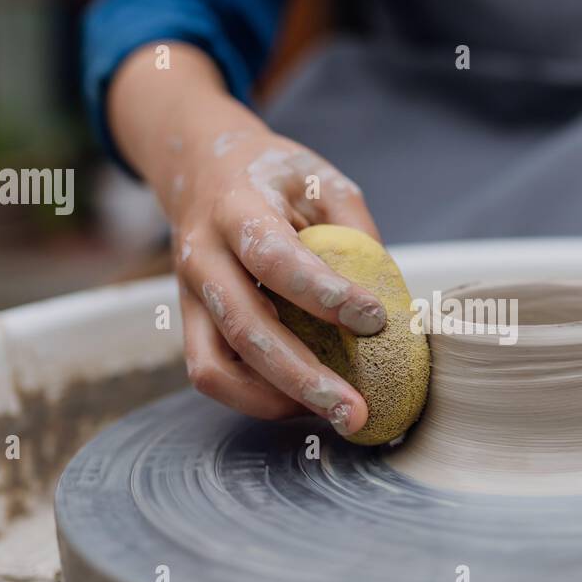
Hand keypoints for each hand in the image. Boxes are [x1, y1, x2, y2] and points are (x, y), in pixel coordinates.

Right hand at [109, 45, 384, 434]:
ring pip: (216, 367)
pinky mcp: (190, 323)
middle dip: (305, 378)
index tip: (377, 320)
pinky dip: (257, 398)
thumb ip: (355, 231)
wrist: (201, 168)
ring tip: (332, 413)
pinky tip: (303, 401)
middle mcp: (202, 256)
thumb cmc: (274, 176)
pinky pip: (212, 375)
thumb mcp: (321, 179)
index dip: (324, 294)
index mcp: (236, 209)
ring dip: (276, 401)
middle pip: (246, 329)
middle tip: (356, 413)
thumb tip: (391, 300)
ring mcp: (189, 296)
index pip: (274, 257)